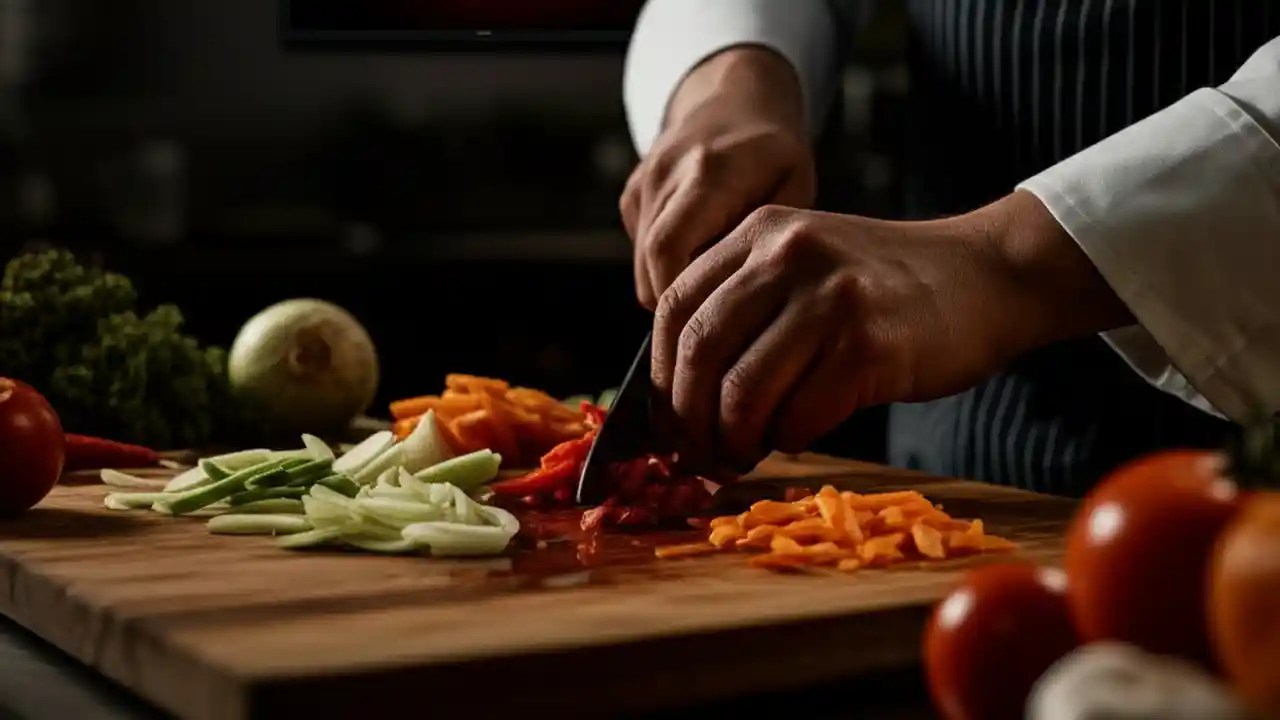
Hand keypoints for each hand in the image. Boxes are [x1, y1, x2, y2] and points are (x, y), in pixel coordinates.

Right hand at [621, 46, 815, 309]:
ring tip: (717, 278)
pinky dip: (666, 264)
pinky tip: (700, 248)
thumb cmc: (773, 152)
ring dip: (675, 283)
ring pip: (642, 265)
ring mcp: (642, 184)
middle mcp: (665, 174)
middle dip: (679, 302)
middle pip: (649, 265)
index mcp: (708, 172)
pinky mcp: (630, 195)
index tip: (715, 321)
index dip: (682, 296)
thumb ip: (765, 241)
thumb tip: (736, 299)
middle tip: (718, 319)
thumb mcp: (795, 189)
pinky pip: (641, 250)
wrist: (734, 99)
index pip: (667, 249)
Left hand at [651, 191, 1133, 471]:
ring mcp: (828, 298)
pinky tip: (800, 435)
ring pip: (743, 389)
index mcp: (759, 232)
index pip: (674, 308)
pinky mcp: (868, 344)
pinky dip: (789, 438)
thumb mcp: (806, 265)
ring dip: (734, 439)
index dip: (660, 375)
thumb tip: (683, 398)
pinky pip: (800, 414)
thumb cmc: (884, 289)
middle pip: (698, 351)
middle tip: (698, 454)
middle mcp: (787, 254)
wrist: (983, 276)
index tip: (668, 419)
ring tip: (742, 454)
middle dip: (688, 418)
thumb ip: (746, 307)